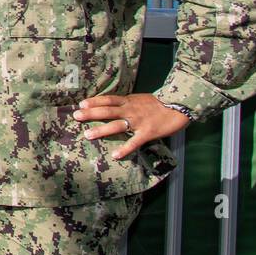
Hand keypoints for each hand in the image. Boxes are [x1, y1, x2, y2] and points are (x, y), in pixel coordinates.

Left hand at [72, 93, 189, 159]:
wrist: (179, 106)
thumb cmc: (158, 104)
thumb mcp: (139, 99)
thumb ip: (126, 102)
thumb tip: (111, 105)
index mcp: (128, 101)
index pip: (108, 99)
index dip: (94, 101)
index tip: (81, 104)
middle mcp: (131, 110)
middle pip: (107, 111)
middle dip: (91, 113)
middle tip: (76, 116)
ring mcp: (138, 121)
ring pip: (117, 125)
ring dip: (102, 130)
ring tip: (88, 135)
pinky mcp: (147, 133)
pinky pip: (134, 142)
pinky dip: (125, 149)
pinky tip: (115, 156)